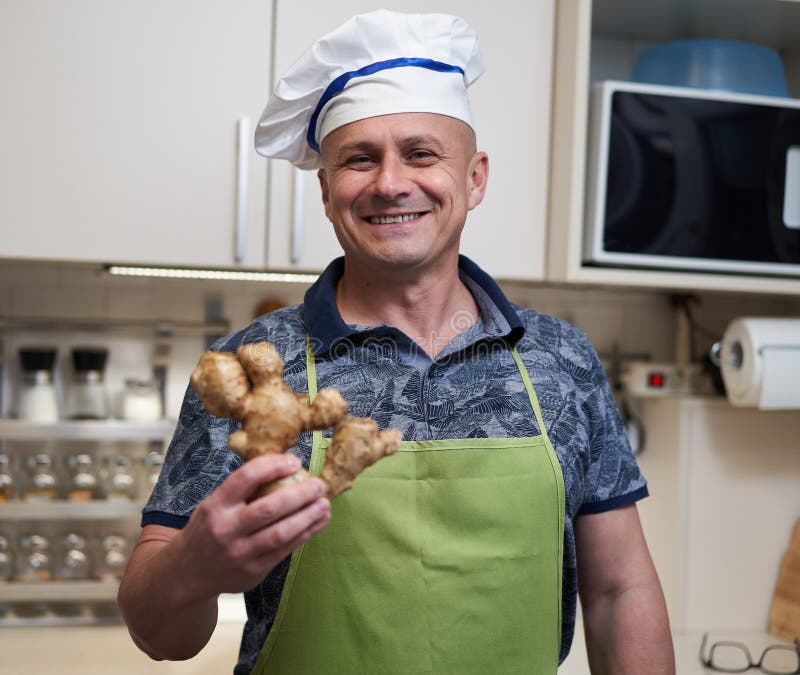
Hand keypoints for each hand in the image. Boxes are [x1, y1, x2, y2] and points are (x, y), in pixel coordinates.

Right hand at [171, 453, 329, 599]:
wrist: (187, 574)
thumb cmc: (208, 529)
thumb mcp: (213, 505)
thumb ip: (242, 490)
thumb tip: (284, 465)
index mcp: (215, 506)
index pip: (245, 479)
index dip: (273, 466)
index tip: (295, 461)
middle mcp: (226, 530)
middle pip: (268, 509)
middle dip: (299, 494)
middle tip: (319, 485)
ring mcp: (240, 554)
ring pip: (281, 533)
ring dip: (308, 517)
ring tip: (325, 505)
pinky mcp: (253, 572)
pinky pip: (284, 550)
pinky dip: (304, 534)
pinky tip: (317, 522)